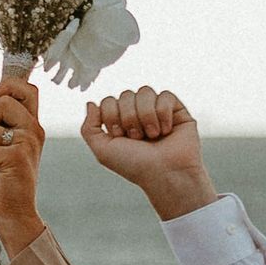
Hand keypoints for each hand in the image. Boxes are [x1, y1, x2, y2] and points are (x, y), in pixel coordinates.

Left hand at [0, 80, 47, 255]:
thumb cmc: (4, 177)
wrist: (15, 210)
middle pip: (2, 101)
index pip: (28, 89)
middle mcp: (33, 130)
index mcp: (32, 125)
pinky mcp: (17, 157)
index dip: (7, 84)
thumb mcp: (4, 145)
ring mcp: (27, 142)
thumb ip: (1, 122)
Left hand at [81, 87, 216, 220]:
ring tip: (152, 135)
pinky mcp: (176, 109)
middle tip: (137, 138)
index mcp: (119, 122)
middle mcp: (137, 114)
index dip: (112, 116)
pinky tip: (165, 130)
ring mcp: (156, 110)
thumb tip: (90, 103)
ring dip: (145, 116)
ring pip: (145, 91)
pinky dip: (163, 114)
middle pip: (126, 95)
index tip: (120, 136)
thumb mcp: (103, 151)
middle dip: (129, 118)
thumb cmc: (134, 165)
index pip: (109, 101)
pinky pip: (165, 95)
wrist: (164, 173)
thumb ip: (89, 128)